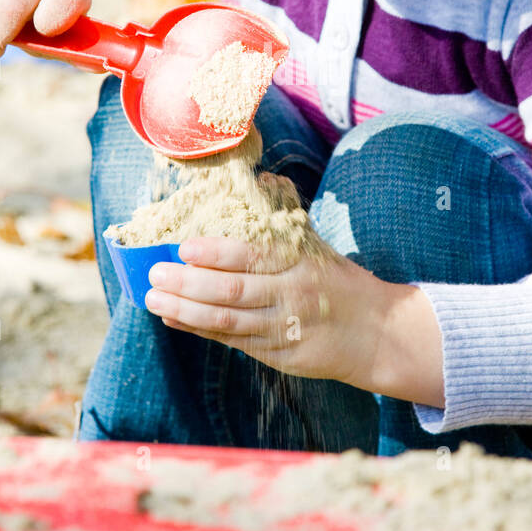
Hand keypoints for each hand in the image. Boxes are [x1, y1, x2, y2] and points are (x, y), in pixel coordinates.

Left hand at [144, 237, 444, 403]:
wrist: (377, 334)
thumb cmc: (340, 282)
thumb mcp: (320, 247)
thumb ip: (287, 218)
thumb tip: (262, 175)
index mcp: (300, 263)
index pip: (253, 256)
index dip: (216, 254)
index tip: (184, 247)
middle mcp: (291, 296)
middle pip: (233, 292)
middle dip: (188, 283)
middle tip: (155, 273)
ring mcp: (284, 329)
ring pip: (227, 321)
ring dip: (185, 310)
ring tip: (154, 297)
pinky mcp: (278, 355)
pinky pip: (232, 341)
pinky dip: (199, 329)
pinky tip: (174, 318)